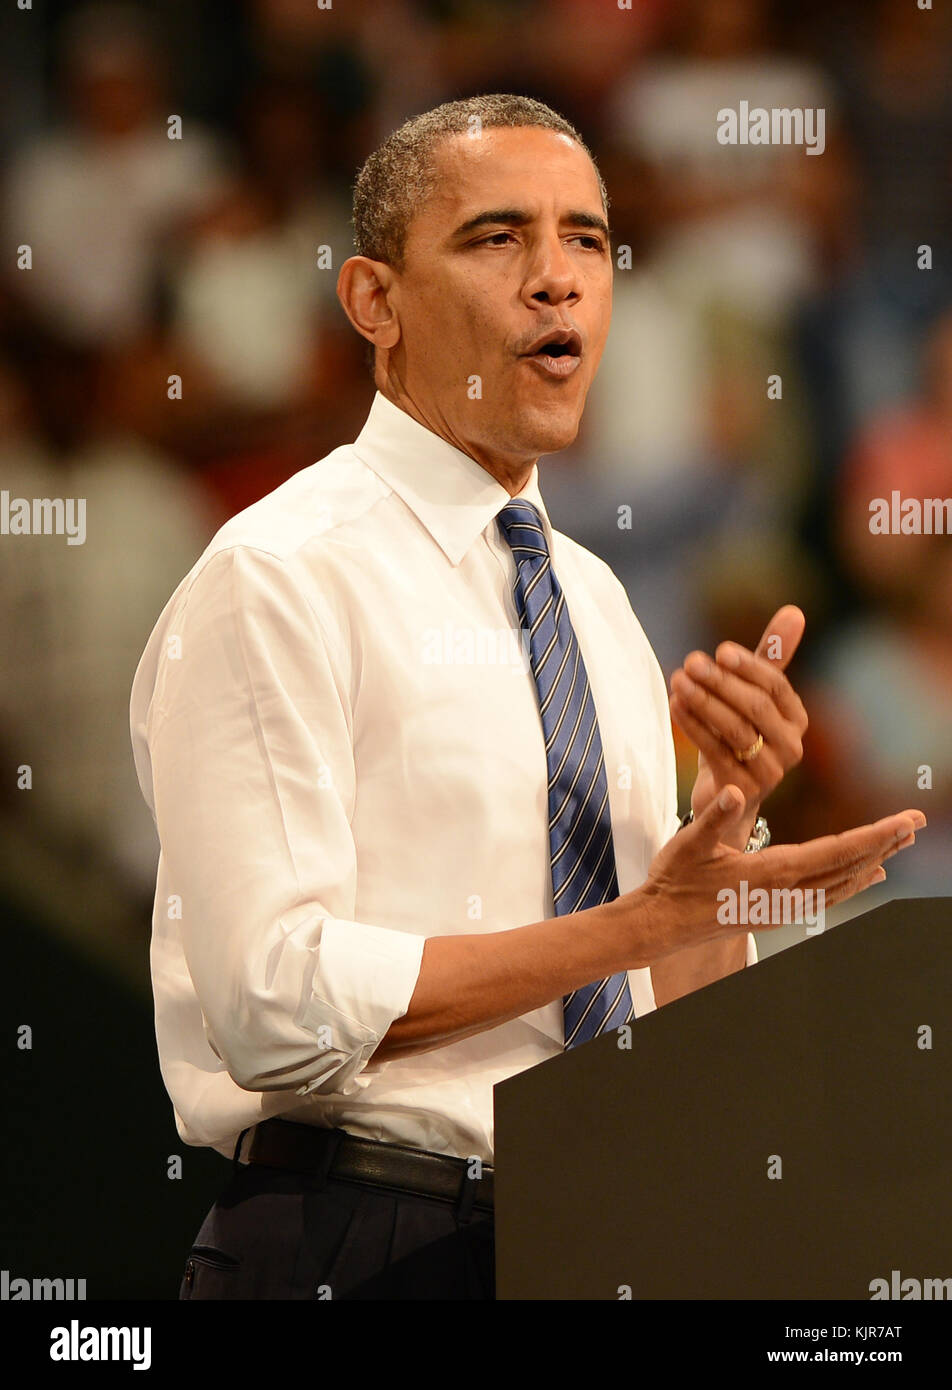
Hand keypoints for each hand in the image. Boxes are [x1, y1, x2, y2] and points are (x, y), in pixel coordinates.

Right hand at [633, 786, 925, 959]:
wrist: (660, 925)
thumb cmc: (672, 881)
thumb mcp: (687, 842)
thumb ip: (712, 817)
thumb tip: (730, 790)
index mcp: (771, 872)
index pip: (836, 851)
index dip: (874, 835)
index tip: (905, 820)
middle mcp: (785, 893)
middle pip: (848, 867)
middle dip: (884, 844)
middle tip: (915, 822)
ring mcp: (783, 907)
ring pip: (842, 884)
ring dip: (873, 861)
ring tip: (899, 843)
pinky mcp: (777, 913)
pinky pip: (829, 897)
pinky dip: (854, 883)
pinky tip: (868, 874)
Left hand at [670, 605, 808, 845]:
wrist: (726, 792)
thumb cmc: (741, 733)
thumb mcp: (754, 694)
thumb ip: (770, 657)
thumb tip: (794, 611)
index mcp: (797, 718)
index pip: (777, 686)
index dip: (749, 667)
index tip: (720, 651)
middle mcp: (791, 745)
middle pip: (755, 707)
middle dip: (721, 682)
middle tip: (691, 662)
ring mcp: (771, 771)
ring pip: (735, 730)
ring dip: (704, 703)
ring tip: (678, 681)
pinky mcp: (745, 790)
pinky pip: (717, 753)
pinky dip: (694, 728)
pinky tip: (676, 706)